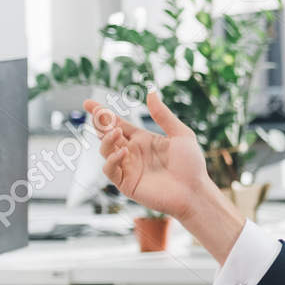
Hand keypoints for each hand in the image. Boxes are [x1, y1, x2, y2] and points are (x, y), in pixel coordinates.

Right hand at [85, 92, 211, 220]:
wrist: (195, 191)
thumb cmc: (192, 165)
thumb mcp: (181, 135)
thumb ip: (164, 115)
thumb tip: (151, 93)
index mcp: (143, 140)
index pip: (118, 124)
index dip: (103, 114)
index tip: (88, 103)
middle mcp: (132, 152)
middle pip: (107, 134)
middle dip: (100, 123)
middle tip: (97, 113)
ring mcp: (128, 168)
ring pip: (105, 150)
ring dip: (106, 140)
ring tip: (116, 133)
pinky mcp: (126, 183)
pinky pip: (110, 170)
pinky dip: (112, 160)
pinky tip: (124, 151)